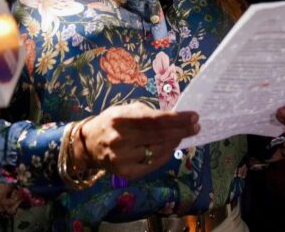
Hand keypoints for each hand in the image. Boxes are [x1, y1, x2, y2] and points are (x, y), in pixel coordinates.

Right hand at [76, 102, 198, 179]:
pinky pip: (153, 164)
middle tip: (195, 127)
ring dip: (175, 143)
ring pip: (158, 151)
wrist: (88, 145)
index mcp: (120, 119)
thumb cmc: (111, 123)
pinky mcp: (126, 173)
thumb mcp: (124, 110)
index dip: (177, 119)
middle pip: (160, 136)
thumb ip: (147, 114)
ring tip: (183, 135)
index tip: (193, 116)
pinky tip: (171, 148)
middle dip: (181, 130)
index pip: (155, 120)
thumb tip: (174, 117)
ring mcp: (123, 158)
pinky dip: (165, 155)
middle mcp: (121, 140)